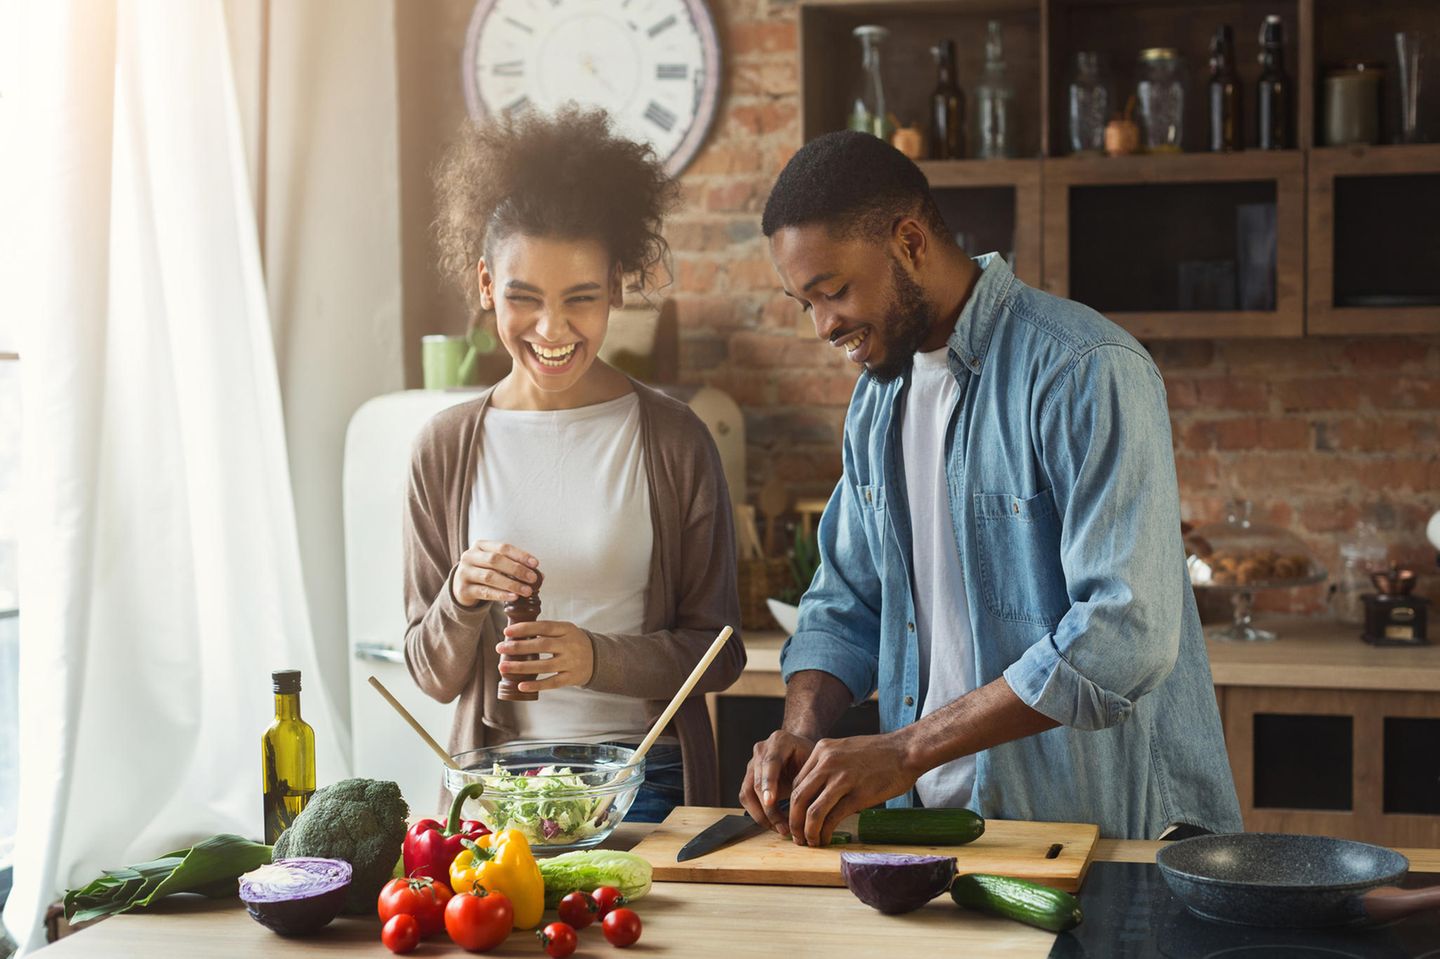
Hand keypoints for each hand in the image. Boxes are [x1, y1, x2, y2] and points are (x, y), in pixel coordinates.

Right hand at [451, 540, 538, 606]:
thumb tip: (540, 575)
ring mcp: (464, 573)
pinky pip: (485, 592)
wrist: (461, 587)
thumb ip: (515, 566)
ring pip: (490, 577)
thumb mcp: (496, 566)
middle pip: (495, 560)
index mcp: (480, 546)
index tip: (535, 563)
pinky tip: (513, 597)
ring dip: (511, 584)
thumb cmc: (484, 573)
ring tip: (527, 591)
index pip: (503, 547)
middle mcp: (469, 556)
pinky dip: (501, 595)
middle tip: (533, 579)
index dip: (520, 555)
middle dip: (517, 569)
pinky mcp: (463, 590)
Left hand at [495, 620, 593, 691]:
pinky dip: (536, 684)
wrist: (598, 658)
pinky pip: (551, 682)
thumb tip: (515, 632)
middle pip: (541, 645)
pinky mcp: (571, 678)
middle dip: (518, 647)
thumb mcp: (565, 630)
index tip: (507, 631)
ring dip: (521, 667)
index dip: (525, 628)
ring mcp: (571, 662)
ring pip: (543, 666)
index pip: (544, 627)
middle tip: (499, 648)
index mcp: (567, 629)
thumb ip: (546, 630)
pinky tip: (520, 685)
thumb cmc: (573, 642)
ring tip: (503, 667)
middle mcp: (570, 645)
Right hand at [738, 730, 815, 837]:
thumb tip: (811, 809)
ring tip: (779, 828)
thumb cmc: (810, 758)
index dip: (769, 783)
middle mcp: (761, 750)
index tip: (771, 802)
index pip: (770, 763)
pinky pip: (746, 798)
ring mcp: (752, 763)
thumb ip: (809, 781)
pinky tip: (773, 823)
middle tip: (783, 827)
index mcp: (779, 741)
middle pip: (756, 782)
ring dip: (761, 815)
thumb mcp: (814, 764)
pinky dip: (758, 814)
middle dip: (768, 808)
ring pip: (747, 793)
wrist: (801, 751)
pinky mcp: (748, 777)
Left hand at [787, 732, 921, 845]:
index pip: (796, 783)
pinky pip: (832, 818)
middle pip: (798, 798)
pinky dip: (825, 832)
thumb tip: (817, 791)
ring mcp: (842, 779)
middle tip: (797, 836)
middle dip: (794, 821)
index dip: (793, 805)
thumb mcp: (845, 750)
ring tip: (810, 842)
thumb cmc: (879, 753)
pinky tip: (827, 839)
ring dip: (807, 831)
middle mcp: (827, 763)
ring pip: (812, 811)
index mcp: (822, 750)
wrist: (906, 750)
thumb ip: (829, 766)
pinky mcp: (858, 795)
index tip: (797, 818)